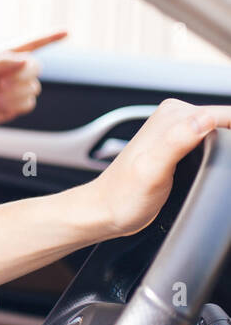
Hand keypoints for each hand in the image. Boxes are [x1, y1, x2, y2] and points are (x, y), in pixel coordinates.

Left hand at [0, 31, 66, 132]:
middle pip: (36, 67)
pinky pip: (29, 103)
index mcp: (4, 54)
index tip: (66, 32)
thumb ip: (3, 62)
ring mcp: (17, 86)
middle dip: (20, 77)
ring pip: (33, 88)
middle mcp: (14, 69)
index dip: (50, 38)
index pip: (32, 43)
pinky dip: (13, 104)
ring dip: (12, 94)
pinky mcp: (17, 103)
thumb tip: (27, 60)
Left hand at [88, 99, 230, 236]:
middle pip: (225, 122)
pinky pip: (210, 142)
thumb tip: (205, 118)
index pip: (223, 114)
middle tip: (227, 170)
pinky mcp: (178, 145)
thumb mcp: (152, 170)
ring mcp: (176, 131)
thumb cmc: (124, 195)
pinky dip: (218, 153)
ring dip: (227, 147)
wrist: (106, 210)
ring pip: (220, 131)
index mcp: (171, 116)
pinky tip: (217, 166)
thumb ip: (176, 141)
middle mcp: (173, 117)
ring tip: (224, 169)